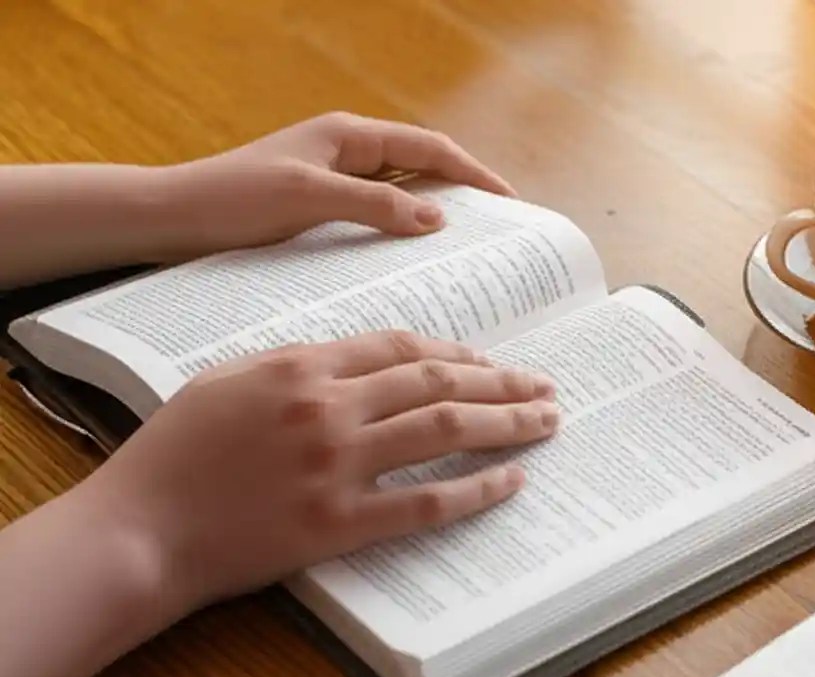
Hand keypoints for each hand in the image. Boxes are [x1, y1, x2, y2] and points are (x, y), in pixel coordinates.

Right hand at [81, 330, 557, 614]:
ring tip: (545, 420)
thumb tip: (354, 358)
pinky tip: (510, 480)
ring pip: (444, 428)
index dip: (453, 350)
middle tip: (541, 385)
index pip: (399, 346)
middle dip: (499, 379)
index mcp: (302, 368)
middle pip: (437, 380)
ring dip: (505, 421)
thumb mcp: (229, 380)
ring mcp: (338, 465)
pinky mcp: (340, 522)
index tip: (483, 359)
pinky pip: (426, 501)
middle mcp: (329, 408)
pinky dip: (476, 488)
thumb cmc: (174, 453)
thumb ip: (296, 362)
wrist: (140, 527)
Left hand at [157, 111, 516, 259]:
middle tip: (499, 233)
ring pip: (399, 196)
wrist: (169, 220)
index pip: (429, 149)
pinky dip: (399, 236)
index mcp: (348, 136)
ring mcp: (331, 182)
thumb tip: (437, 218)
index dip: (473, 173)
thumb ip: (374, 206)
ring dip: (432, 218)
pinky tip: (411, 266)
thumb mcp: (308, 199)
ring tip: (467, 253)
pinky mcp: (317, 211)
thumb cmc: (232, 201)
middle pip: (420, 170)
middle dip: (462, 195)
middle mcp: (344, 154)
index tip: (510, 203)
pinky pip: (373, 218)